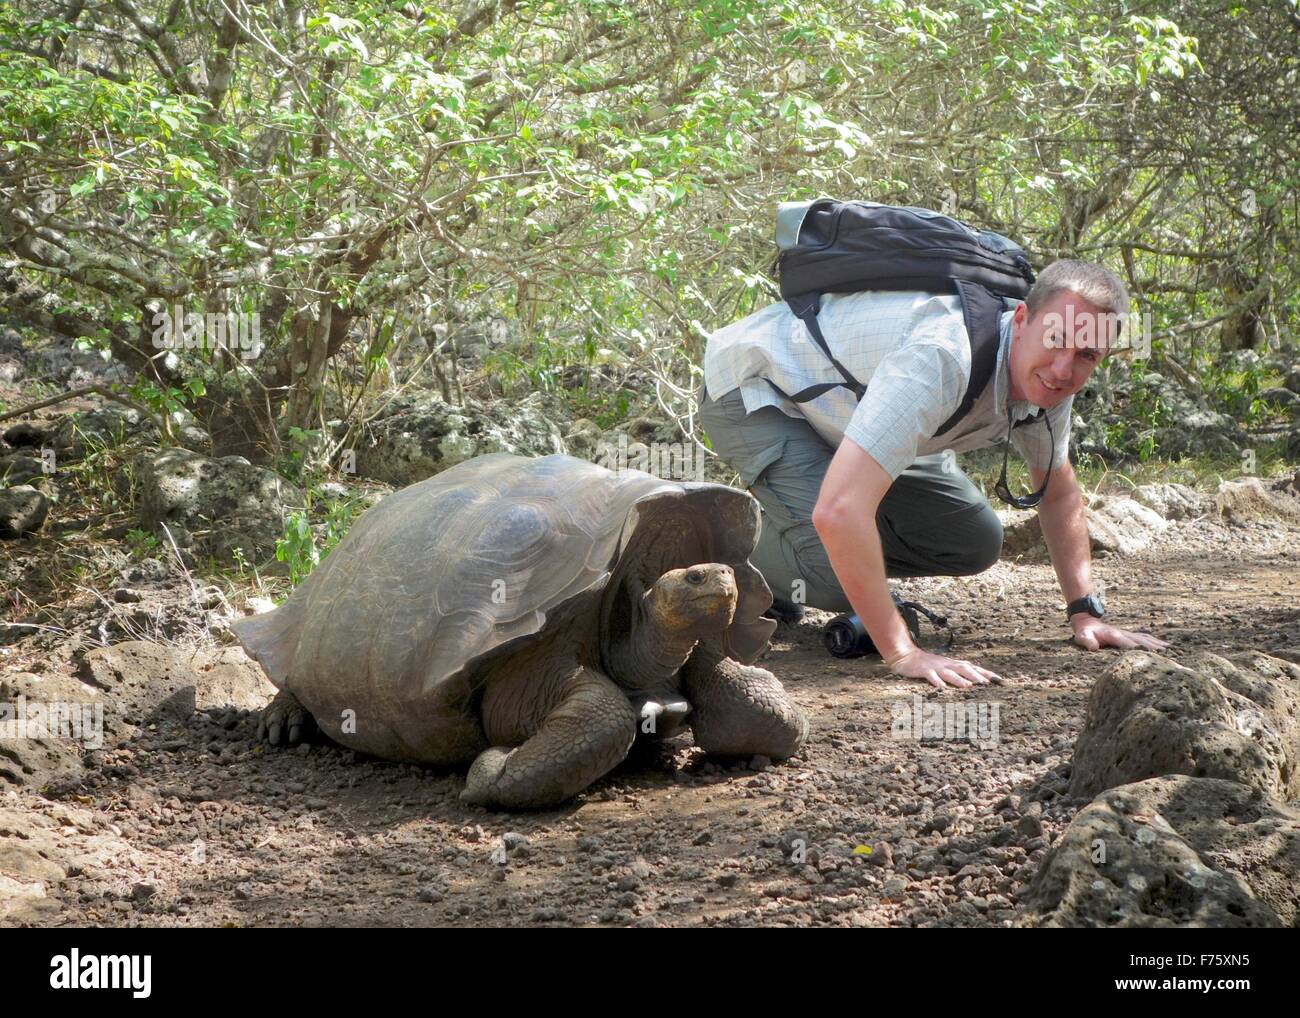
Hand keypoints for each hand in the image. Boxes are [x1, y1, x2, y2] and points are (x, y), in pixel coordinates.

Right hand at [886, 648, 1001, 689]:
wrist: (904, 655)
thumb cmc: (925, 664)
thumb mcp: (942, 668)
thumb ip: (956, 674)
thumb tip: (972, 683)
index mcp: (952, 664)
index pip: (972, 667)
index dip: (986, 673)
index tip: (999, 680)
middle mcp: (946, 664)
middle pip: (964, 668)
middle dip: (976, 676)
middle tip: (988, 684)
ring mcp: (935, 667)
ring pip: (949, 672)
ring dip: (959, 679)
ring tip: (969, 686)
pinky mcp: (923, 670)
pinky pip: (931, 676)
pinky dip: (937, 682)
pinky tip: (942, 689)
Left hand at [1070, 616, 1169, 651]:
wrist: (1087, 622)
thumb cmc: (1085, 632)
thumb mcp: (1082, 636)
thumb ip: (1087, 641)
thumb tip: (1093, 648)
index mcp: (1114, 636)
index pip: (1128, 644)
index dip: (1139, 650)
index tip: (1151, 656)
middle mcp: (1124, 634)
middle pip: (1142, 642)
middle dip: (1154, 649)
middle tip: (1167, 657)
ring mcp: (1128, 634)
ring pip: (1146, 639)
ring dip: (1158, 645)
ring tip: (1171, 652)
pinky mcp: (1130, 635)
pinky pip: (1145, 637)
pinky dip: (1156, 641)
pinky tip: (1166, 645)